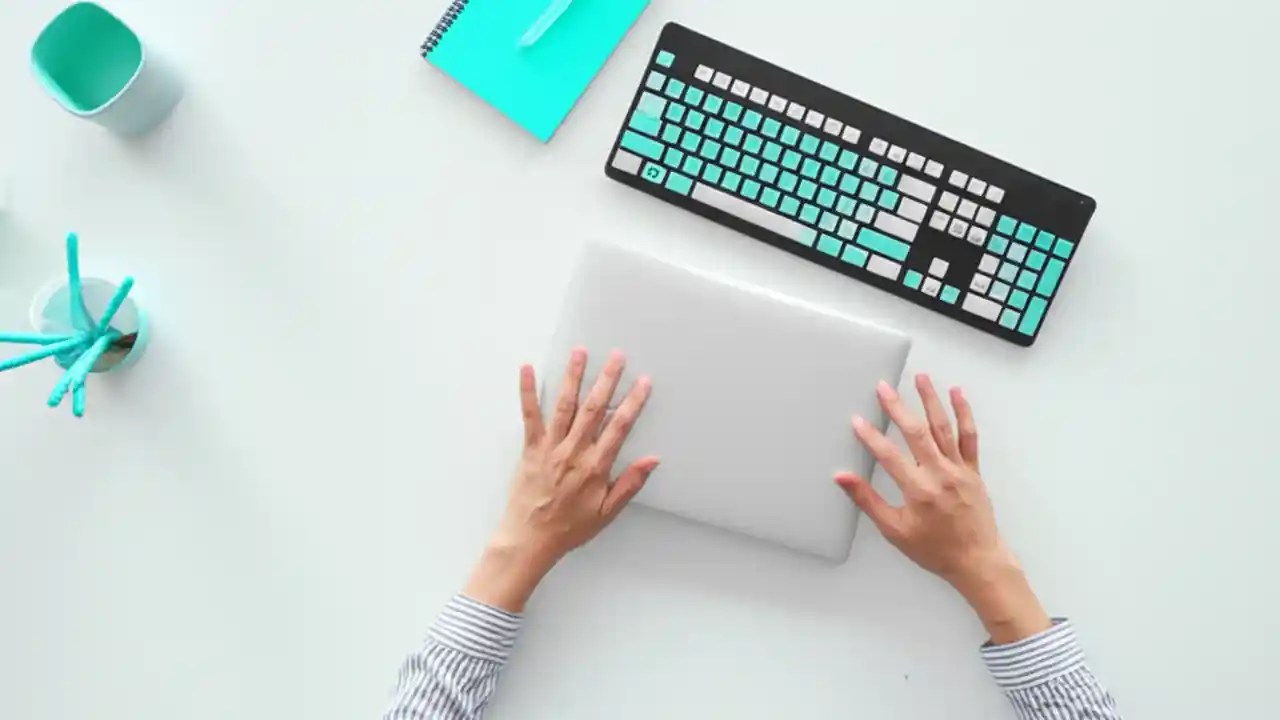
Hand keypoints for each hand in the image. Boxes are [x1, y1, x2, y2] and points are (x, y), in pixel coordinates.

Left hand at [464, 349, 658, 612]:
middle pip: (594, 408)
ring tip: (580, 352)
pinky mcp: (530, 448)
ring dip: (573, 376)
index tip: (643, 382)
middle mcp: (574, 452)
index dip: (633, 402)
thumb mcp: (607, 513)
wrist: (530, 539)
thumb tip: (653, 460)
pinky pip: (529, 415)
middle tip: (617, 355)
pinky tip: (526, 368)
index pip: (619, 427)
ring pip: (565, 405)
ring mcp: (551, 447)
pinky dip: (527, 391)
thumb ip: (630, 484)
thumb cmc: (569, 528)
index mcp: (596, 467)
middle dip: (607, 379)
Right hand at [835, 375, 1050, 643]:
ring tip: (920, 377)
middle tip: (883, 386)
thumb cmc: (933, 549)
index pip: (889, 456)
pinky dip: (964, 413)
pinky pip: (969, 437)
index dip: (871, 437)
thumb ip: (868, 501)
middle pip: (916, 434)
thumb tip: (842, 478)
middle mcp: (940, 475)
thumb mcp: (894, 530)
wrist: (978, 560)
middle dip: (898, 408)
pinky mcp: (973, 470)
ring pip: (944, 428)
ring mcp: (959, 470)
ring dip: (931, 400)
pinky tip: (957, 393)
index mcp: (918, 491)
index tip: (856, 420)